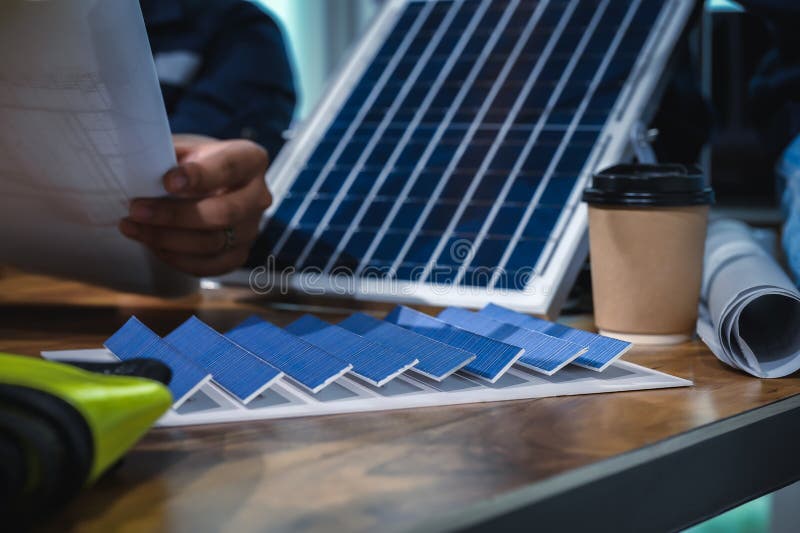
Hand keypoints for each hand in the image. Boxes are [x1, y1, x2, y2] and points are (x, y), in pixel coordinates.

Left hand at [120, 135, 270, 276]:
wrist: (200, 186)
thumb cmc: (189, 163)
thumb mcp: (180, 147)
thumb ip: (166, 152)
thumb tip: (138, 166)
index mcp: (249, 159)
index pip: (229, 167)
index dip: (199, 176)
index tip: (167, 181)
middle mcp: (258, 195)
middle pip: (223, 212)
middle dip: (175, 215)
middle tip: (137, 210)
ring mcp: (251, 228)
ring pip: (213, 242)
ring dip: (168, 239)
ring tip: (133, 228)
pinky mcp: (239, 254)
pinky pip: (211, 266)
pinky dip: (179, 259)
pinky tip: (154, 246)